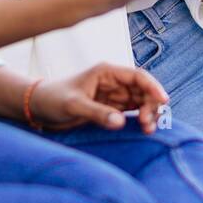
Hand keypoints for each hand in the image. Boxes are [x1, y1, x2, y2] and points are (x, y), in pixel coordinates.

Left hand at [28, 63, 169, 132]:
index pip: (137, 76)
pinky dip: (140, 120)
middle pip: (143, 90)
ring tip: (147, 129)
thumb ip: (97, 113)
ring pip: (141, 102)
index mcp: (106, 72)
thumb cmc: (53, 99)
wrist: (39, 108)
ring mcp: (114, 96)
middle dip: (151, 104)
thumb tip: (121, 122)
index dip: (153, 87)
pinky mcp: (111, 109)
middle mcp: (114, 82)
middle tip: (147, 124)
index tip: (163, 101)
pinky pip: (133, 112)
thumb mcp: (73, 105)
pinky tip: (143, 130)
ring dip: (148, 114)